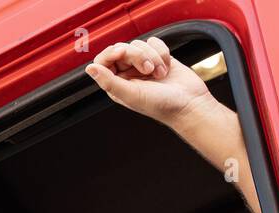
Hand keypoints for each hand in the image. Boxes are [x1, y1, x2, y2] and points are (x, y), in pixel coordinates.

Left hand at [85, 38, 212, 126]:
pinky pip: (154, 42)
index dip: (111, 52)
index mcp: (116, 84)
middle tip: (147, 69)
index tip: (122, 52)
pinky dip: (161, 52)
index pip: (104, 60)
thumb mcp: (131, 95)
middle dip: (136, 55)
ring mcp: (143, 65)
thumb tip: (90, 69)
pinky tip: (166, 67)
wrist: (189, 103)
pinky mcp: (158, 57)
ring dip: (152, 56)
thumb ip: (109, 82)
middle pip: (123, 48)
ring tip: (159, 73)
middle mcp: (128, 74)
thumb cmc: (161, 105)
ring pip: (140, 44)